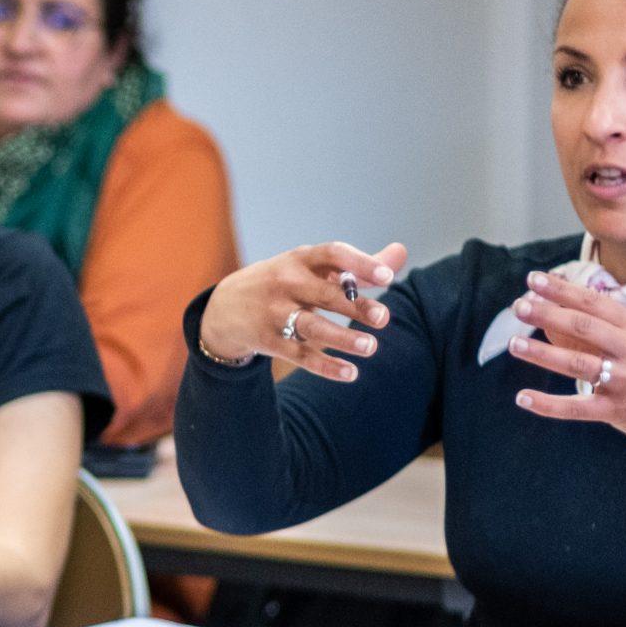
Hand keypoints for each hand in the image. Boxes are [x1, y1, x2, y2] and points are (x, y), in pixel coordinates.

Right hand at [199, 241, 408, 380]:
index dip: (360, 264)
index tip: (387, 278)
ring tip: (371, 347)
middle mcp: (286, 282)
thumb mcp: (311, 268)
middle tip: (384, 318)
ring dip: (342, 338)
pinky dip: (325, 365)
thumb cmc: (284, 283)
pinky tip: (350, 373)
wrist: (224, 307)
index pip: (333, 254)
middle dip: (354, 305)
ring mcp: (274, 312)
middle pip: (324, 294)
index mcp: (301, 259)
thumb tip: (401, 253)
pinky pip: (299, 355)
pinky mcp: (267, 340)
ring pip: (311, 327)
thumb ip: (356, 266)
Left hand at [508, 272, 625, 478]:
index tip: (534, 279)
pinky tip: (522, 397)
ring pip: (576, 364)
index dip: (562, 290)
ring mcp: (625, 382)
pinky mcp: (618, 411)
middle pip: (583, 327)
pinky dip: (548, 404)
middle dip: (548, 314)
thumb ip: (609, 327)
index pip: (594, 303)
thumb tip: (564, 310)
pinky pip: (577, 407)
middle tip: (518, 306)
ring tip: (514, 344)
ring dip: (542, 353)